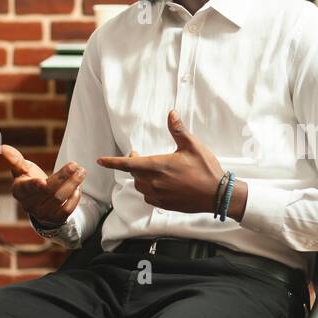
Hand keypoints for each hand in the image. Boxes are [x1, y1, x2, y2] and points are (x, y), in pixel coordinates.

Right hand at [1, 144, 85, 225]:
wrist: (41, 202)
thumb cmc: (30, 181)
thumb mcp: (23, 170)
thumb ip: (15, 160)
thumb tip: (2, 147)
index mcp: (20, 191)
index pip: (27, 188)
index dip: (34, 185)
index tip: (42, 181)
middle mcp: (29, 205)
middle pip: (48, 190)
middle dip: (63, 177)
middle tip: (75, 165)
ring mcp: (43, 213)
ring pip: (60, 198)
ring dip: (72, 184)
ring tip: (81, 172)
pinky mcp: (56, 219)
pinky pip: (67, 210)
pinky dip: (75, 198)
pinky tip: (78, 187)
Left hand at [98, 110, 246, 217]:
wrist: (217, 194)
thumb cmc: (206, 169)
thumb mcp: (192, 146)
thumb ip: (178, 130)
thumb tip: (171, 113)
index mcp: (157, 166)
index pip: (128, 164)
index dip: (112, 162)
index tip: (100, 161)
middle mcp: (154, 182)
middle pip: (134, 174)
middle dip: (134, 164)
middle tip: (139, 156)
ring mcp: (159, 195)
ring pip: (140, 186)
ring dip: (141, 178)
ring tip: (151, 171)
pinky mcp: (165, 204)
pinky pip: (149, 197)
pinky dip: (149, 190)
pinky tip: (159, 185)